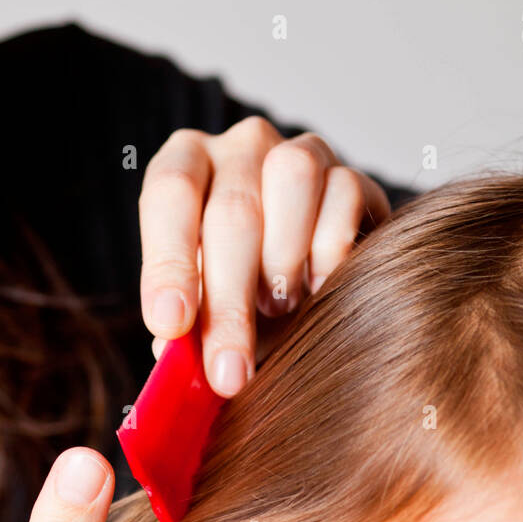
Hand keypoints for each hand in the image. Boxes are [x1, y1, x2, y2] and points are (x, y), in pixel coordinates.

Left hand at [138, 116, 390, 395]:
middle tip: (229, 374)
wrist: (310, 285)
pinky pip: (345, 196)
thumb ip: (186, 331)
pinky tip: (319, 290)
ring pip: (293, 178)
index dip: (169, 261)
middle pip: (233, 210)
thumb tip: (169, 355)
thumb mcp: (205, 311)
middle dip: (229, 304)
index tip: (171, 326)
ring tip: (279, 307)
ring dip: (283, 259)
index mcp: (189, 166)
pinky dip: (330, 255)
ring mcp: (302, 152)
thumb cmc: (243, 295)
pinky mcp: (353, 175)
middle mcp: (242, 147)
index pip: (170, 193)